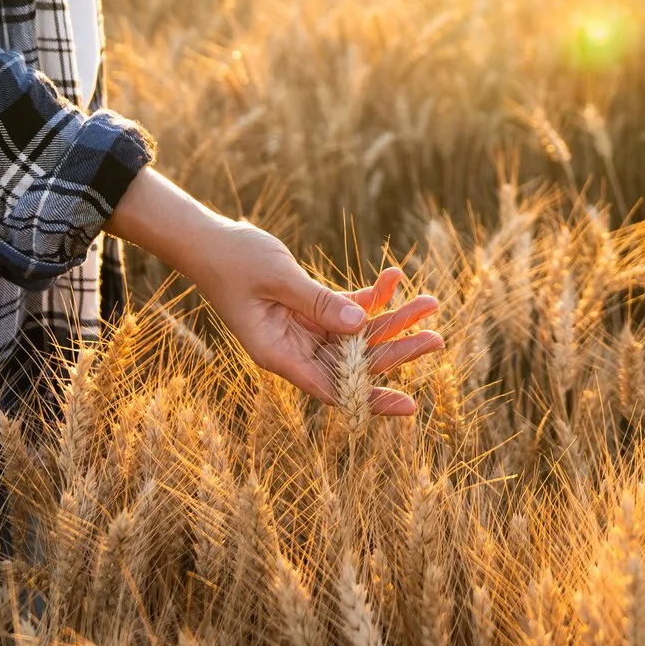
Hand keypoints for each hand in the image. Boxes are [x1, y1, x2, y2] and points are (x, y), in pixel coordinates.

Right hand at [105, 169, 444, 414]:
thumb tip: (361, 324)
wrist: (208, 240)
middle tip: (436, 338)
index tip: (409, 406)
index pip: (333, 390)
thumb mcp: (278, 279)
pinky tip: (395, 276)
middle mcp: (295, 348)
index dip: (371, 400)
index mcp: (280, 355)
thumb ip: (319, 302)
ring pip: (358, 334)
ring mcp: (303, 329)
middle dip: (396, 350)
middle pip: (354, 362)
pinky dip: (371, 295)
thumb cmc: (234, 260)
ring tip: (430, 302)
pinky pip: (348, 308)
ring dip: (392, 318)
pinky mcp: (308, 307)